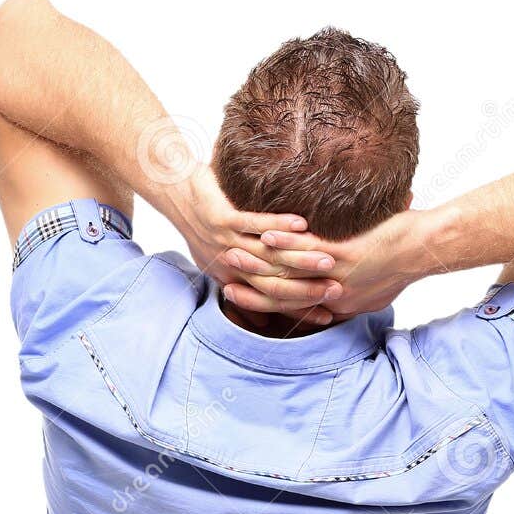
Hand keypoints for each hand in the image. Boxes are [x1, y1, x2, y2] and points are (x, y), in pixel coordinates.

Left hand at [165, 166, 343, 322]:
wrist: (175, 193)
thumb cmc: (202, 225)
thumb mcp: (220, 262)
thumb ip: (245, 288)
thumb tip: (265, 320)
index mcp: (232, 279)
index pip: (272, 300)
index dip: (300, 309)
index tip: (329, 314)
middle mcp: (230, 266)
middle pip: (274, 283)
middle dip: (307, 289)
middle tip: (338, 290)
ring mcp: (225, 242)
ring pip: (268, 256)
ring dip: (300, 258)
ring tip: (329, 261)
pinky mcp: (222, 219)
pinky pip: (254, 224)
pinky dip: (279, 226)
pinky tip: (303, 224)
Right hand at [220, 209, 432, 320]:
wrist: (424, 251)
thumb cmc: (402, 265)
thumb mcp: (372, 290)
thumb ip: (349, 293)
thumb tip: (333, 291)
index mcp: (336, 303)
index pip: (290, 306)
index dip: (261, 303)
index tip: (236, 295)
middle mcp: (332, 295)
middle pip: (281, 295)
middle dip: (249, 289)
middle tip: (223, 279)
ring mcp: (335, 276)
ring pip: (287, 273)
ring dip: (257, 263)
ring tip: (232, 252)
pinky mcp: (343, 256)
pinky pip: (306, 250)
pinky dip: (284, 242)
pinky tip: (263, 233)